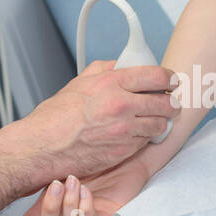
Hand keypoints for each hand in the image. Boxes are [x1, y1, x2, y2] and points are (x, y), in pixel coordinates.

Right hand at [7, 141, 171, 215]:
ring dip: (66, 207)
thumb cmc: (99, 144)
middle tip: (56, 184)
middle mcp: (68, 209)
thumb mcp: (68, 148)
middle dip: (48, 208)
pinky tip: (87, 191)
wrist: (130, 147)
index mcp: (54, 196)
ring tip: (74, 183)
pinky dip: (84, 208)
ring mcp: (85, 214)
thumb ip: (47, 151)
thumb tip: (22, 141)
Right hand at [16, 59, 175, 183]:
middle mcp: (121, 105)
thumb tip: (119, 64)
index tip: (171, 80)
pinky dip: (144, 137)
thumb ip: (103, 70)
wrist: (43, 147)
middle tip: (170, 102)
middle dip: (171, 102)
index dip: (169, 78)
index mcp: (111, 83)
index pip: (156, 75)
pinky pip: (145, 142)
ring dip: (159, 121)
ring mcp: (125, 130)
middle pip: (165, 102)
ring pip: (160, 124)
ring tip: (151, 119)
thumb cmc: (55, 117)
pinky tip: (134, 134)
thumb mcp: (78, 83)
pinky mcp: (124, 151)